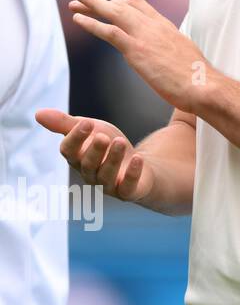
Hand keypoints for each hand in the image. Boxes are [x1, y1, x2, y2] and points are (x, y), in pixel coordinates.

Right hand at [34, 108, 153, 202]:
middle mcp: (89, 174)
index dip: (75, 138)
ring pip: (106, 175)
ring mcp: (108, 185)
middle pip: (87, 164)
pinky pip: (127, 187)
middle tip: (103, 137)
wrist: (137, 163)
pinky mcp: (128, 191)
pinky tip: (138, 159)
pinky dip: (132, 173)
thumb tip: (37, 113)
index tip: (87, 123)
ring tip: (121, 142)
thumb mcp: (91, 129)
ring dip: (113, 159)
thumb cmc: (109, 145)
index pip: (69, 151)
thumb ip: (66, 123)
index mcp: (77, 158)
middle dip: (95, 150)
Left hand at [68, 0, 206, 113]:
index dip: (121, 3)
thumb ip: (172, 50)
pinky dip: (92, 23)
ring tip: (74, 3)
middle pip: (124, 5)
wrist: (204, 85)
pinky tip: (78, 20)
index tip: (108, 5)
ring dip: (91, 5)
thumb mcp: (185, 56)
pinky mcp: (137, 50)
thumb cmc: (198, 78)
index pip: (141, 6)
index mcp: (167, 28)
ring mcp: (146, 36)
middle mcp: (155, 26)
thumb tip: (168, 56)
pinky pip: (110, 31)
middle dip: (101, 1)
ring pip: (114, 12)